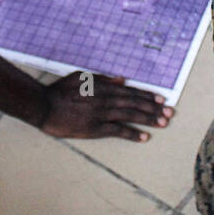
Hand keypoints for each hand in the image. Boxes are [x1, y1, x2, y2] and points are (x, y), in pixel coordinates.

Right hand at [40, 73, 172, 140]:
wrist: (43, 105)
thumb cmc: (60, 90)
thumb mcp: (81, 77)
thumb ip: (101, 78)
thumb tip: (120, 79)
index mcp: (103, 86)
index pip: (130, 91)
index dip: (147, 95)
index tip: (161, 99)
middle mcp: (105, 99)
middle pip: (135, 103)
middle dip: (155, 108)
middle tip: (170, 113)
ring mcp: (101, 114)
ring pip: (130, 115)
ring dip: (149, 119)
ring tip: (164, 123)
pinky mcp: (94, 128)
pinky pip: (118, 131)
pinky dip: (133, 133)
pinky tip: (145, 137)